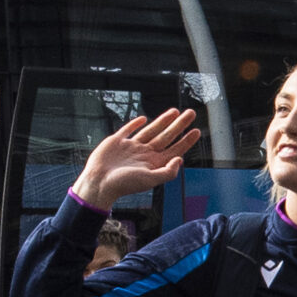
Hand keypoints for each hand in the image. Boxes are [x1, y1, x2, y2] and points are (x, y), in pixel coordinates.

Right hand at [69, 109, 200, 210]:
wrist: (99, 182)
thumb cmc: (124, 185)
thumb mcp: (150, 180)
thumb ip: (167, 171)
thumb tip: (181, 160)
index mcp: (154, 163)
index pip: (175, 149)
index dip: (186, 140)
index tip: (197, 130)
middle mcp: (145, 154)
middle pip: (167, 136)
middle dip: (179, 125)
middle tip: (191, 113)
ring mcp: (131, 147)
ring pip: (151, 130)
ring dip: (163, 121)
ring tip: (175, 111)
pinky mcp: (117, 142)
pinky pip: (128, 130)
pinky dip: (136, 124)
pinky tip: (144, 118)